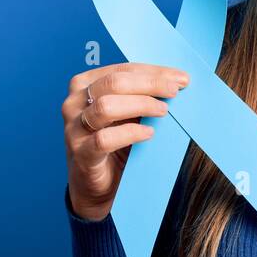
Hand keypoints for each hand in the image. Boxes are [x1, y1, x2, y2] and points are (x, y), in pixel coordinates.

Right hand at [62, 62, 189, 219]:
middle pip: (114, 83)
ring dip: (140, 105)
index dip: (154, 72)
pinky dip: (130, 133)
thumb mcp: (129, 114)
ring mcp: (74, 128)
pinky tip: (149, 133)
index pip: (122, 70)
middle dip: (150, 84)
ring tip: (163, 111)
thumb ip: (142, 96)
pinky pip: (104, 139)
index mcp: (85, 85)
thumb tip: (177, 82)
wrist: (100, 186)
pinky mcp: (81, 153)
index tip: (181, 78)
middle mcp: (75, 103)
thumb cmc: (117, 144)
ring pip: (106, 106)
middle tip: (175, 92)